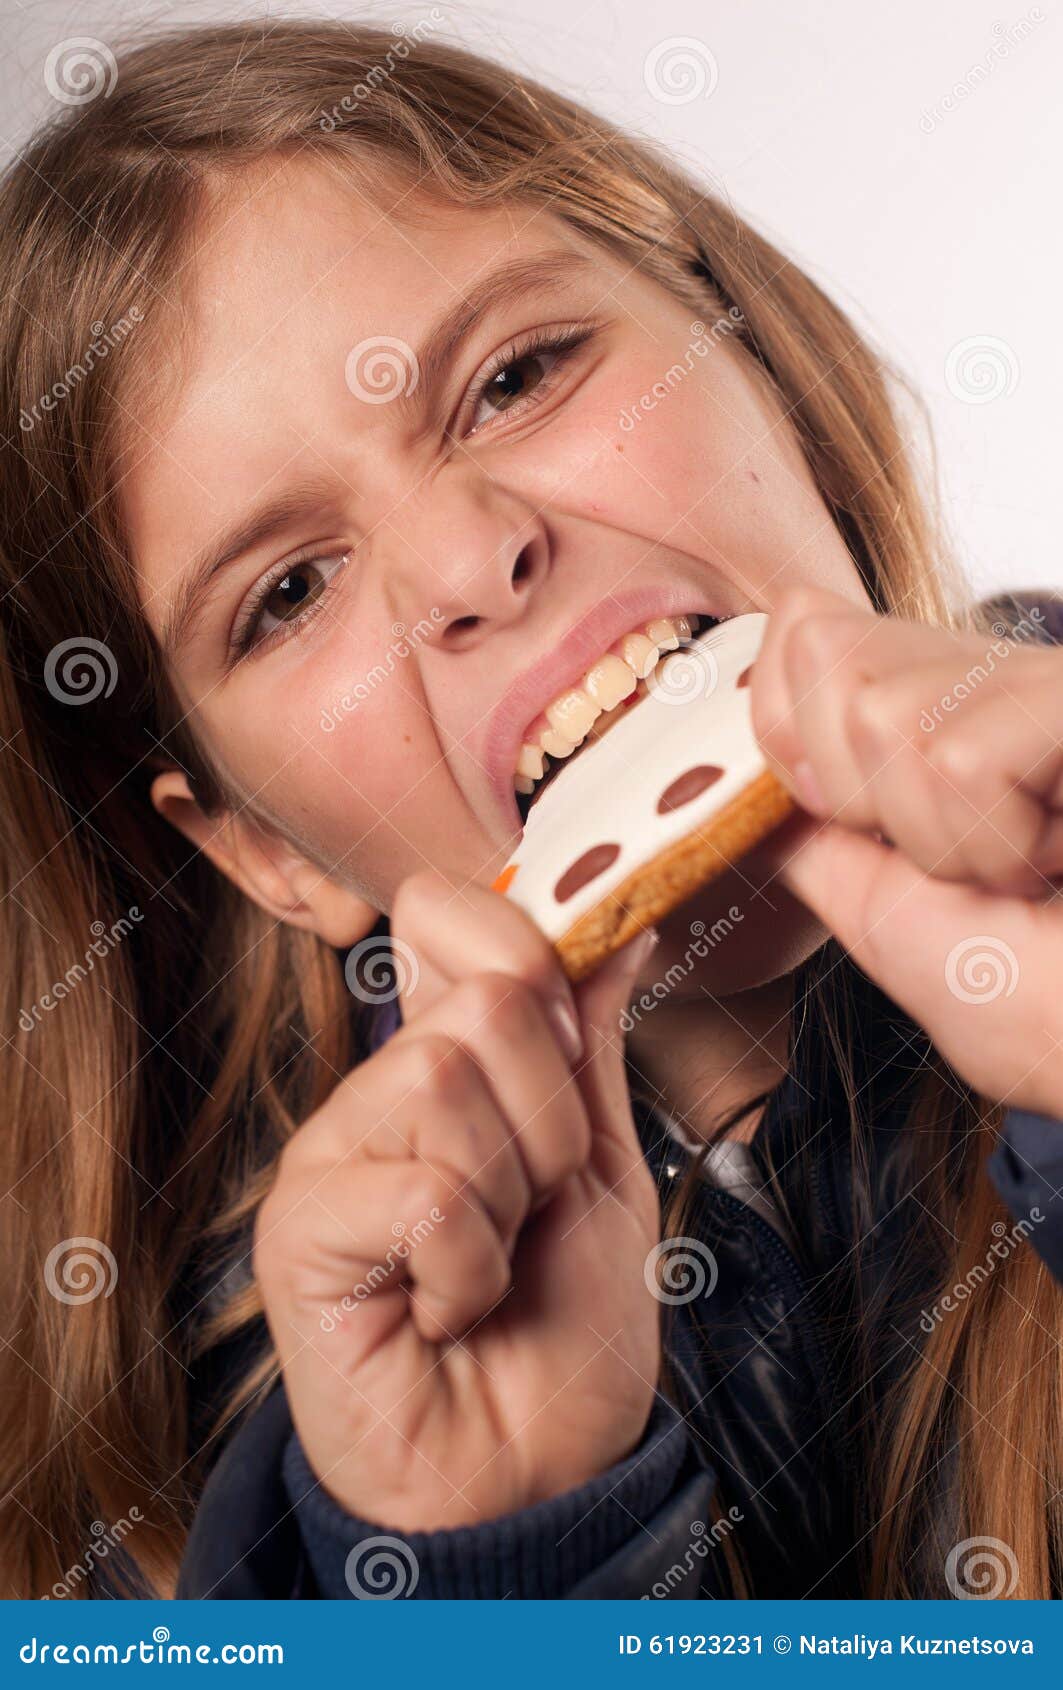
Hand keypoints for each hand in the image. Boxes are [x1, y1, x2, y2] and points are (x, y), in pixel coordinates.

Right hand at [253, 871, 661, 1532]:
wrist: (532, 1477)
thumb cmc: (566, 1329)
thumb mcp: (603, 1167)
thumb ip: (591, 1044)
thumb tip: (615, 927)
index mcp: (446, 1056)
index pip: (457, 912)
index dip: (530, 958)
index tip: (569, 1059)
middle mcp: (378, 1087)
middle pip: (489, 1001)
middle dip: (553, 1123)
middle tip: (531, 1209)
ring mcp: (330, 1151)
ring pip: (447, 1081)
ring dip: (511, 1199)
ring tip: (486, 1264)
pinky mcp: (298, 1227)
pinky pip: (424, 1192)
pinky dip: (470, 1269)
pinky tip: (442, 1310)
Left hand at [753, 585, 1062, 1115]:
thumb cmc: (1038, 1008)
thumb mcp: (881, 913)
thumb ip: (809, 829)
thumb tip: (738, 771)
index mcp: (933, 712)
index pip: (801, 629)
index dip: (789, 734)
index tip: (870, 827)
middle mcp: (986, 674)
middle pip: (821, 655)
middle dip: (863, 796)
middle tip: (959, 855)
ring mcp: (1041, 678)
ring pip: (884, 717)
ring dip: (943, 840)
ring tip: (1024, 867)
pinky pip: (959, 758)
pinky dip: (995, 843)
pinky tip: (1058, 856)